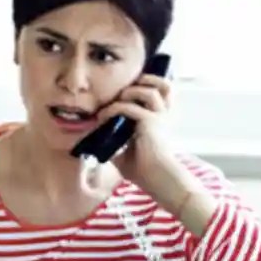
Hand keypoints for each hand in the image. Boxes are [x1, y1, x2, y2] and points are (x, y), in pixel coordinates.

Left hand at [99, 73, 175, 191]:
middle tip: (125, 89)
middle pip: (164, 85)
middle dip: (146, 80)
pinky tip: (103, 117)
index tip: (129, 89)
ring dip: (128, 92)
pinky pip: (128, 107)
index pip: (163, 92)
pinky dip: (113, 109)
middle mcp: (164, 115)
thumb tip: (96, 140)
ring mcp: (159, 117)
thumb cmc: (144, 170)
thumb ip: (115, 142)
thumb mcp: (126, 152)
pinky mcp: (150, 122)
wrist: (158, 180)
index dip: (151, 84)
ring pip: (148, 91)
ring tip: (113, 103)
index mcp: (162, 119)